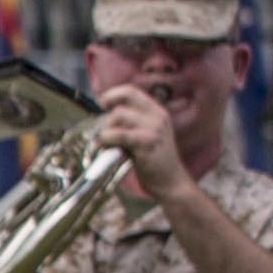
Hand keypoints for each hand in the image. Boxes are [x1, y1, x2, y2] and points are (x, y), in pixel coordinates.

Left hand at [91, 83, 200, 210]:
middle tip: (103, 135)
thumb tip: (102, 118)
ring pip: (117, 117)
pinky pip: (119, 134)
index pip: (131, 91)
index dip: (112, 95)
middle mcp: (157, 116)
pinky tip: (105, 148)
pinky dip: (106, 140)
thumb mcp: (144, 135)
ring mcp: (154, 128)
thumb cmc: (153, 161)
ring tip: (106, 145)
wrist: (170, 181)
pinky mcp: (147, 142)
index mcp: (156, 112)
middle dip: (106, 121)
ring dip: (105, 131)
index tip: (102, 104)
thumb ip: (130, 124)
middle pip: (121, 106)